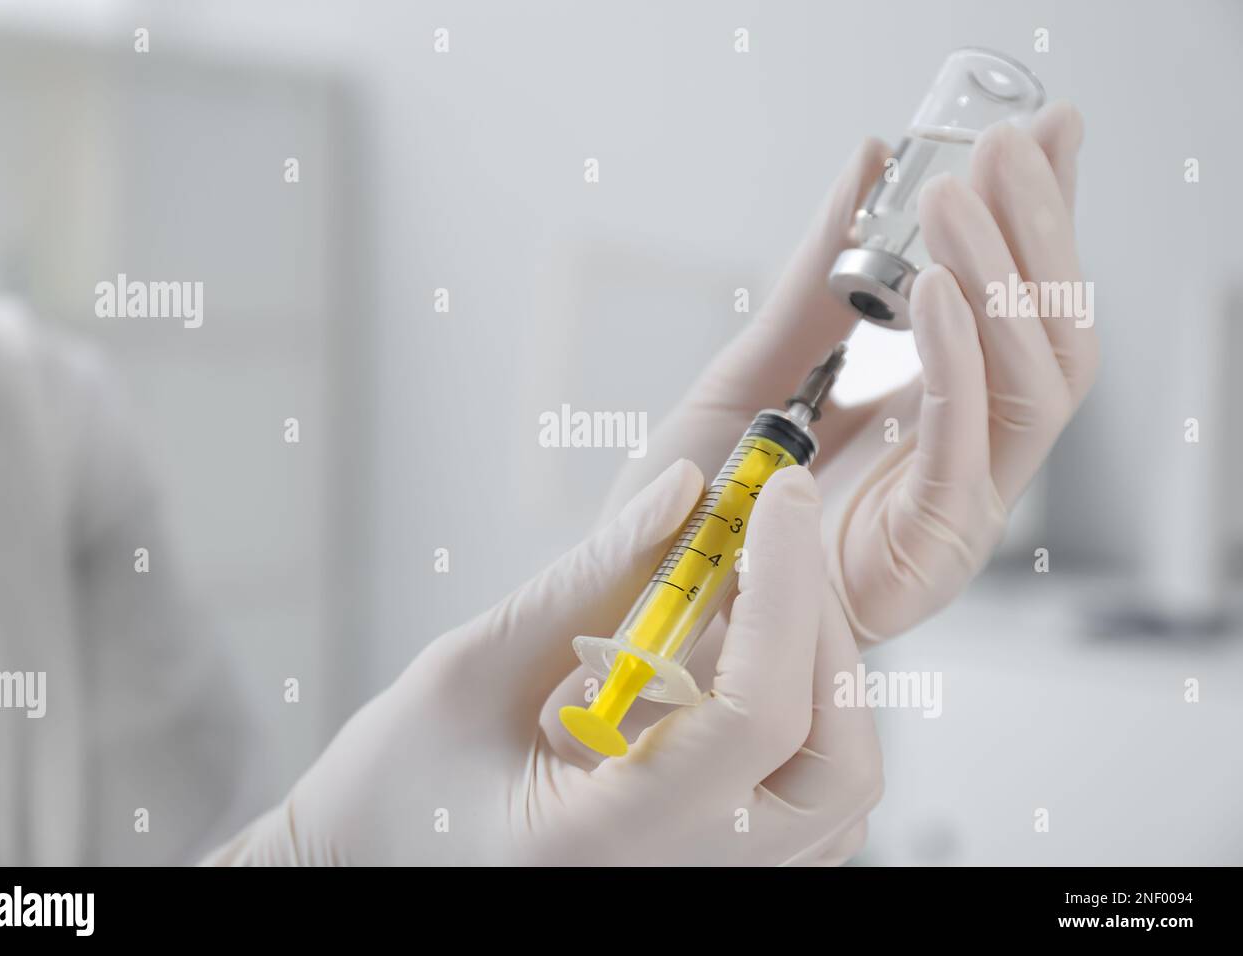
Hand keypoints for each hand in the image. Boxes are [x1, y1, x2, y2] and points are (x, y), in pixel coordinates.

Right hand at [210, 461, 881, 864]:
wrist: (362, 870)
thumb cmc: (387, 793)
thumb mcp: (469, 671)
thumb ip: (588, 581)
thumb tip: (684, 493)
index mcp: (605, 840)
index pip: (756, 720)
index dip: (784, 590)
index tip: (776, 497)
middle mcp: (676, 880)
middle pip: (837, 772)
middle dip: (821, 633)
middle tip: (771, 538)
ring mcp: (697, 884)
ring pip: (838, 795)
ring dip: (820, 674)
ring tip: (755, 589)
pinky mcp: (704, 870)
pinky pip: (802, 809)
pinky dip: (800, 718)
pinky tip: (739, 657)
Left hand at [595, 103, 1096, 645]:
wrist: (641, 618)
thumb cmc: (694, 510)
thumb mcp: (753, 376)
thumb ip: (812, 288)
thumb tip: (866, 167)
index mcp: (931, 426)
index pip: (1011, 312)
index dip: (1031, 224)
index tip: (1029, 137)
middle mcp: (959, 465)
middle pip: (1044, 338)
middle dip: (1038, 233)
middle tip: (1016, 139)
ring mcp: (955, 512)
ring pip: (1032, 385)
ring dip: (998, 277)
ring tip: (958, 190)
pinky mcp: (926, 554)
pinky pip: (964, 445)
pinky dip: (954, 359)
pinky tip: (928, 285)